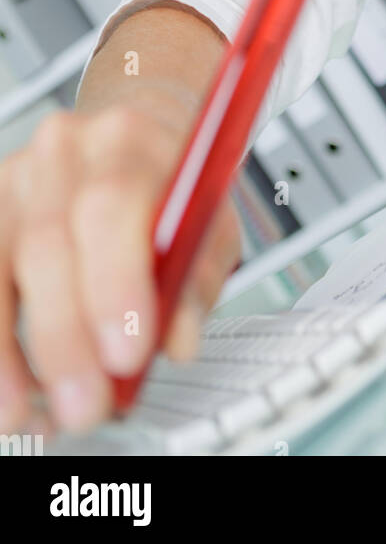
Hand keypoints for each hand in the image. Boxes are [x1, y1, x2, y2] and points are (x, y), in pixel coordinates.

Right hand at [0, 99, 240, 435]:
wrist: (134, 132)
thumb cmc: (172, 183)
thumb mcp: (207, 220)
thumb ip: (195, 278)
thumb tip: (177, 340)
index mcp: (129, 141)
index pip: (114, 205)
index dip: (116, 284)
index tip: (126, 355)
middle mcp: (65, 150)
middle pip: (49, 243)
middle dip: (65, 338)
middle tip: (86, 405)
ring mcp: (17, 178)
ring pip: (0, 266)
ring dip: (9, 352)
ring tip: (27, 412)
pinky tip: (10, 387)